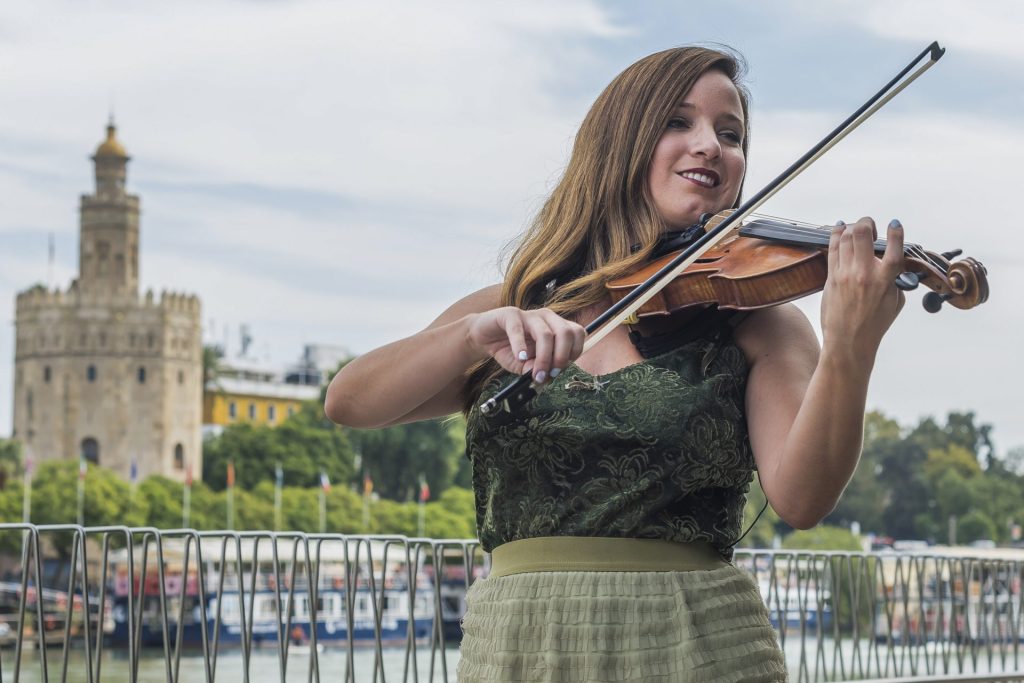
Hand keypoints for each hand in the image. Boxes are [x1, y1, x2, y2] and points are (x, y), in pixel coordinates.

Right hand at [466, 307, 585, 382]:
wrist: (484, 338)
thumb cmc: (509, 349)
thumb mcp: (526, 365)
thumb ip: (537, 369)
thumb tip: (547, 377)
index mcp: (555, 326)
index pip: (577, 333)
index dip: (574, 353)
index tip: (560, 369)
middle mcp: (546, 318)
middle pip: (566, 333)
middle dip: (561, 357)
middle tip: (550, 374)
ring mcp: (529, 314)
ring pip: (545, 334)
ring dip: (543, 358)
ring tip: (535, 374)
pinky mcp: (510, 314)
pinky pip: (518, 329)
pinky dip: (520, 346)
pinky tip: (519, 357)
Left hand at [820, 217, 905, 357]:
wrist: (849, 342)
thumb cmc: (874, 325)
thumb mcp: (895, 302)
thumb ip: (896, 280)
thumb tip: (893, 264)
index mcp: (886, 279)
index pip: (894, 246)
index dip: (895, 231)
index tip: (895, 225)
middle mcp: (866, 273)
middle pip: (863, 232)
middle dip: (866, 222)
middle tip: (869, 225)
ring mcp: (846, 274)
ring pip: (845, 237)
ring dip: (851, 227)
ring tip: (854, 227)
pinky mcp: (832, 277)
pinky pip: (833, 249)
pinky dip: (836, 235)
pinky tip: (839, 228)